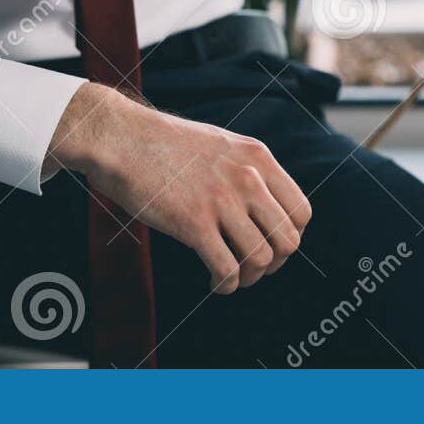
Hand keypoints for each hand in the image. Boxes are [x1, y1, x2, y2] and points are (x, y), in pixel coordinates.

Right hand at [47, 84, 311, 293]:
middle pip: (287, 241)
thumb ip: (249, 172)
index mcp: (258, 158)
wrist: (122, 138)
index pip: (301, 212)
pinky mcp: (193, 223)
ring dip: (248, 278)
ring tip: (231, 276)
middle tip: (252, 268)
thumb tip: (267, 209)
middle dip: (273, 264)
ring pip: (260, 259)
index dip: (290, 238)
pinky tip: (215, 283)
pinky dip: (226, 285)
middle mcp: (248, 178)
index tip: (270, 246)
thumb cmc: (166, 145)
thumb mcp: (223, 145)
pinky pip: (227, 269)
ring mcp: (222, 200)